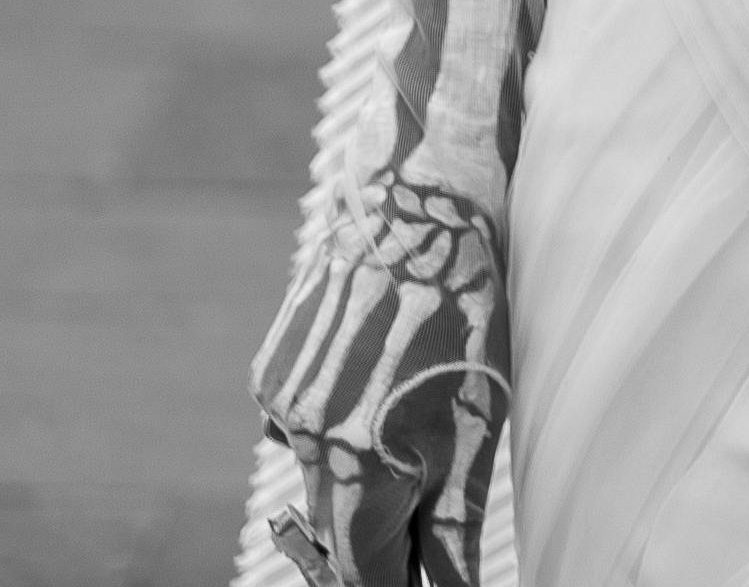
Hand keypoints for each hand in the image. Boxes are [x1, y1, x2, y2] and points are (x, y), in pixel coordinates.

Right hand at [247, 204, 499, 586]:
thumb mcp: (477, 428)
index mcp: (360, 467)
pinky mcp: (270, 370)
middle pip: (339, 528)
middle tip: (425, 516)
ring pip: (320, 476)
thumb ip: (454, 530)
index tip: (415, 583)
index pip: (363, 574)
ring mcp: (280, 403)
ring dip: (359, 478)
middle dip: (382, 540)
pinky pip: (300, 426)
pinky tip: (375, 379)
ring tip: (411, 418)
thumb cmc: (468, 315)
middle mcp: (307, 442)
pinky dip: (336, 426)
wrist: (420, 200)